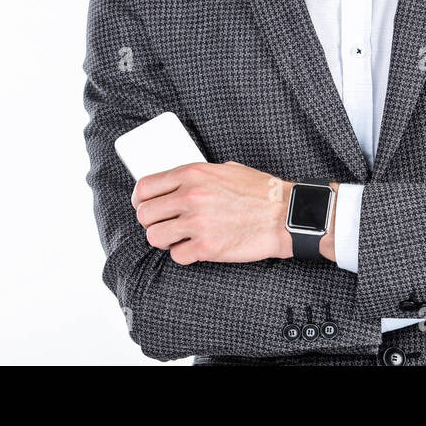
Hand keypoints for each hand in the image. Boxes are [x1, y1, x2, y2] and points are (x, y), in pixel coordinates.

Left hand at [131, 161, 287, 264]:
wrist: (285, 215)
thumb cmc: (260, 192)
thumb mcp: (225, 169)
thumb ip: (197, 176)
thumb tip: (176, 185)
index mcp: (192, 174)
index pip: (145, 187)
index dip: (140, 200)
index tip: (144, 206)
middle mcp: (190, 197)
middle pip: (145, 215)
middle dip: (151, 222)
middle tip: (164, 225)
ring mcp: (197, 223)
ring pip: (155, 237)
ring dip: (164, 240)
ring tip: (178, 238)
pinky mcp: (206, 248)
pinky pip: (176, 256)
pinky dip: (184, 254)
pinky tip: (196, 248)